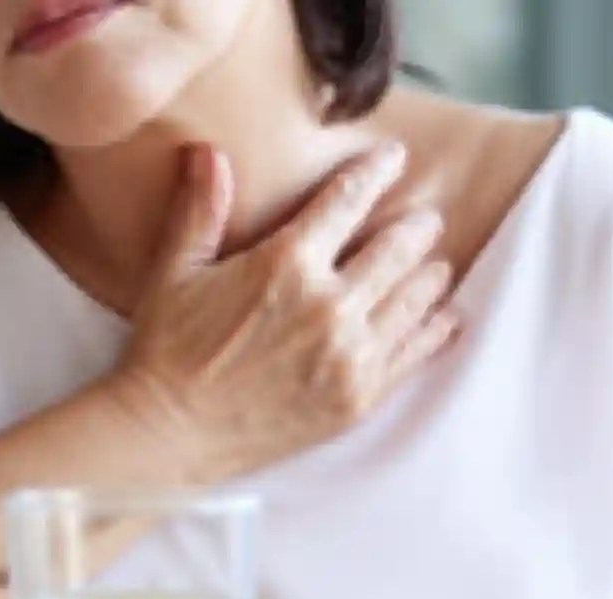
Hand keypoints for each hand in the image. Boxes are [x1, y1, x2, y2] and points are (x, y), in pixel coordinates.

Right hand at [109, 143, 457, 479]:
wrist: (171, 435)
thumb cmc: (168, 350)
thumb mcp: (174, 271)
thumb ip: (200, 209)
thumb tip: (207, 150)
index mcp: (286, 262)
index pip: (348, 201)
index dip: (376, 172)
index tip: (395, 157)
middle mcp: (329, 304)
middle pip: (398, 249)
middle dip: (417, 228)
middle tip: (427, 220)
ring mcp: (350, 354)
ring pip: (415, 299)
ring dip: (430, 275)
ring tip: (438, 266)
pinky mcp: (359, 397)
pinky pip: (413, 354)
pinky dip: (434, 330)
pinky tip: (444, 318)